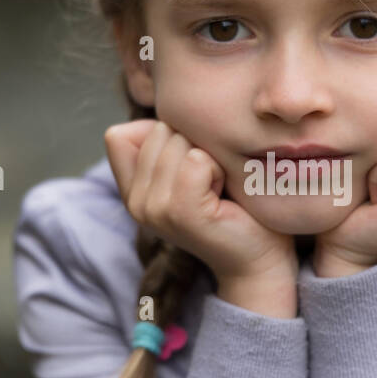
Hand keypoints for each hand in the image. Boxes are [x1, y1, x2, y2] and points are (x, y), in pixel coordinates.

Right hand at [104, 119, 297, 285]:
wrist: (258, 258)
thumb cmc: (232, 207)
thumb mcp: (188, 169)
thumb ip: (162, 145)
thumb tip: (154, 119)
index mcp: (131, 191)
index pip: (118, 135)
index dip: (160, 136)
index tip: (188, 167)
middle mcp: (134, 203)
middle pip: (158, 131)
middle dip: (193, 146)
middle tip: (209, 183)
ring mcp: (154, 210)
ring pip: (177, 142)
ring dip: (209, 158)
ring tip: (216, 189)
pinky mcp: (181, 213)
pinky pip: (197, 161)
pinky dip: (217, 169)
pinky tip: (222, 194)